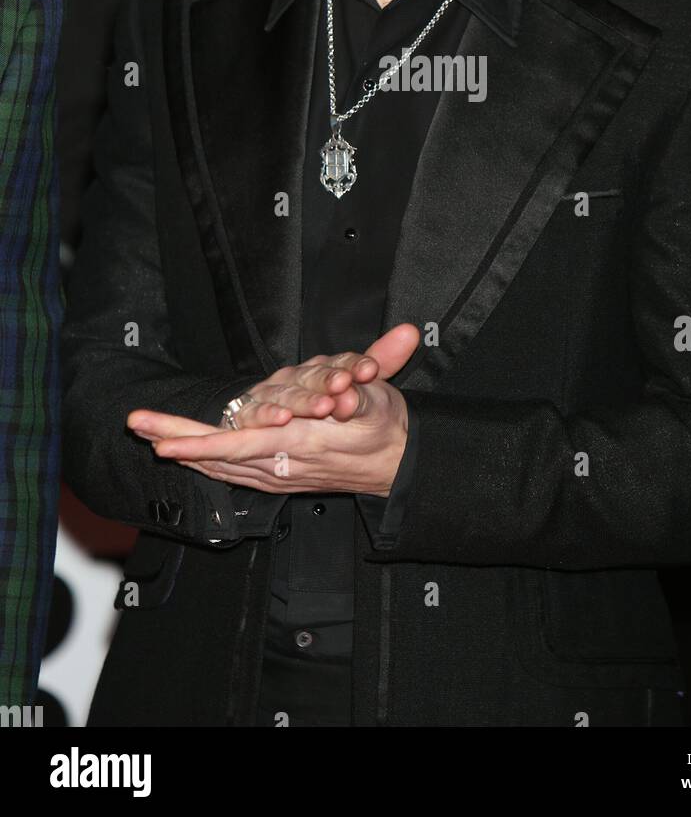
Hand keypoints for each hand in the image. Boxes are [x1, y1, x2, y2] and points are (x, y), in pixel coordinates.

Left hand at [127, 323, 419, 494]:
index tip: (166, 443)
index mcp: (303, 442)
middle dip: (176, 440)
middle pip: (218, 457)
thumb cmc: (383, 428)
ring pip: (220, 466)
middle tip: (137, 426)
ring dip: (183, 449)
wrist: (396, 465)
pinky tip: (183, 451)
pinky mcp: (276, 479)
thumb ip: (373, 372)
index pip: (241, 446)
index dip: (202, 445)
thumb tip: (370, 369)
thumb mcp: (380, 398)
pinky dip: (204, 461)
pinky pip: (231, 472)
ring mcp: (277, 476)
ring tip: (147, 432)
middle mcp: (283, 464)